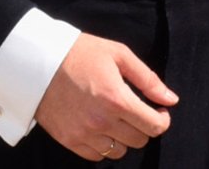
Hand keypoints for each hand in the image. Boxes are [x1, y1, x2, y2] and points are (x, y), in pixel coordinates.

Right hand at [34, 33, 176, 160]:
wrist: (37, 60)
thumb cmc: (79, 52)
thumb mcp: (118, 54)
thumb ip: (148, 79)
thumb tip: (171, 99)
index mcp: (117, 99)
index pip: (154, 126)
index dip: (162, 119)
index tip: (158, 110)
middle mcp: (101, 121)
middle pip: (139, 140)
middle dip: (143, 126)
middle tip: (135, 111)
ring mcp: (84, 133)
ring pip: (119, 152)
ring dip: (123, 138)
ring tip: (115, 119)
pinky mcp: (69, 140)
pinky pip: (97, 156)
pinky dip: (103, 146)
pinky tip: (99, 128)